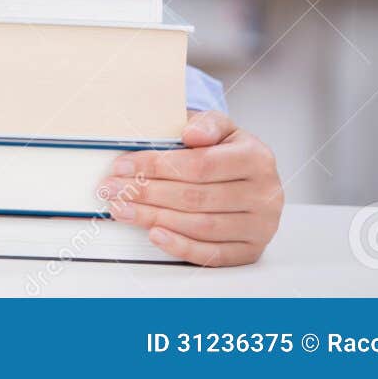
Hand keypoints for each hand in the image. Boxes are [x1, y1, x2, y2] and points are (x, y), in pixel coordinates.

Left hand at [100, 110, 283, 266]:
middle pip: (196, 197)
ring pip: (201, 226)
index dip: (155, 166)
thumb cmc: (225, 149)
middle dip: (146, 193)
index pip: (198, 165)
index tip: (122, 167)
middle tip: (111, 189)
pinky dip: (181, 246)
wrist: (248, 174)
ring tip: (121, 209)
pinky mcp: (252, 249)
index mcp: (256, 158)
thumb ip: (205, 124)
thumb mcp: (218, 126)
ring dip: (154, 218)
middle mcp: (265, 194)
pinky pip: (213, 254)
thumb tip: (191, 134)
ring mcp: (261, 225)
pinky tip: (154, 234)